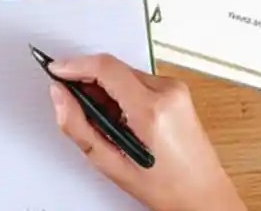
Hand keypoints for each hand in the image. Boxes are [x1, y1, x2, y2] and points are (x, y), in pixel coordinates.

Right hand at [49, 54, 245, 210]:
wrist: (204, 195)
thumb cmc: (168, 187)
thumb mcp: (112, 164)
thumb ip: (79, 127)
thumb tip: (60, 98)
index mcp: (151, 109)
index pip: (105, 68)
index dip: (75, 65)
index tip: (56, 70)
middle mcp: (167, 91)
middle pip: (114, 68)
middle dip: (88, 81)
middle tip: (76, 105)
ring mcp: (176, 89)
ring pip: (125, 73)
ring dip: (107, 90)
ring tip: (106, 123)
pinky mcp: (178, 91)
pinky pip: (139, 81)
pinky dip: (123, 93)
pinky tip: (123, 119)